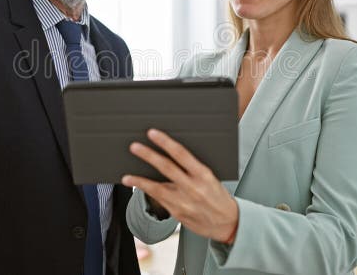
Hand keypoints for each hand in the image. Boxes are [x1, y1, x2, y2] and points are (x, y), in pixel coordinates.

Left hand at [122, 129, 238, 242]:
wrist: (228, 223)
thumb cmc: (219, 196)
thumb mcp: (211, 177)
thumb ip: (193, 167)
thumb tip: (171, 153)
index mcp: (203, 174)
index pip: (181, 154)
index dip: (165, 142)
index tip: (152, 133)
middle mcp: (193, 187)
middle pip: (167, 167)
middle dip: (148, 155)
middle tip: (134, 146)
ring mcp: (184, 201)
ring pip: (157, 187)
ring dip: (140, 179)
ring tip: (128, 173)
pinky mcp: (177, 212)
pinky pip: (157, 198)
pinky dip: (145, 190)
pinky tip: (134, 184)